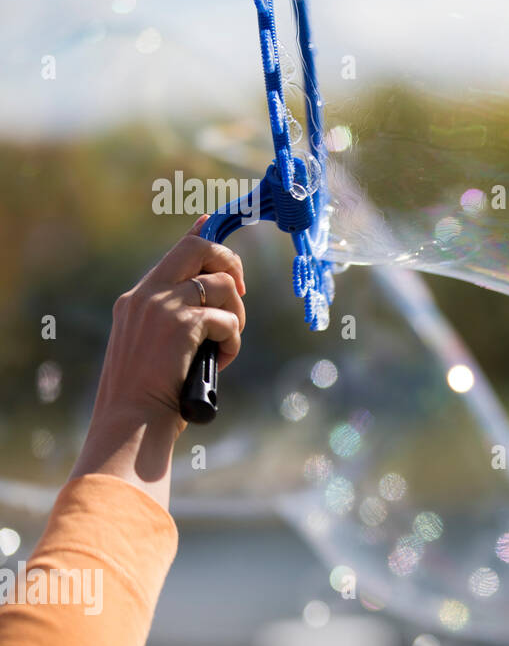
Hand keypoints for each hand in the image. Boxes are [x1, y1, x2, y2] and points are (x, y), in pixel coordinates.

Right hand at [71, 216, 247, 509]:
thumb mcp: (155, 348)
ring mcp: (162, 307)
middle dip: (230, 263)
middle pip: (200, 248)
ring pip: (222, 286)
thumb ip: (177, 320)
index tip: (216, 223)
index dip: (203, 234)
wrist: (132, 422)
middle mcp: (146, 295)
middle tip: (239, 292)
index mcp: (136, 299)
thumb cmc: (148, 395)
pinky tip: (221, 360)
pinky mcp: (181, 324)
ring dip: (235, 316)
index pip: (176, 250)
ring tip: (224, 344)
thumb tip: (211, 305)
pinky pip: (227, 320)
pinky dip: (233, 341)